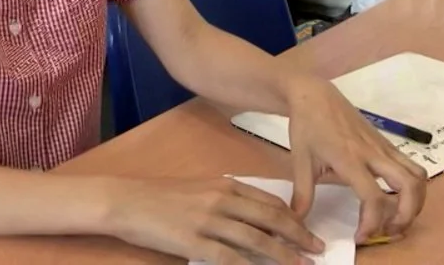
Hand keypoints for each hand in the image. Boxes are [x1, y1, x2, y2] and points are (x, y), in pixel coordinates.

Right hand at [106, 176, 324, 263]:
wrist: (126, 201)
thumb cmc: (161, 196)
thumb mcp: (200, 189)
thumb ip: (227, 199)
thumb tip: (253, 217)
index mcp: (225, 185)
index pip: (269, 202)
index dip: (293, 219)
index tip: (308, 231)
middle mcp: (222, 200)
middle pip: (271, 220)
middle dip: (298, 236)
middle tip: (317, 250)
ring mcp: (209, 221)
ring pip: (257, 240)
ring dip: (283, 255)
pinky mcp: (194, 242)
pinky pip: (230, 258)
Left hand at [284, 77, 427, 243]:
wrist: (314, 95)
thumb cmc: (307, 126)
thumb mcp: (299, 161)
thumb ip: (302, 194)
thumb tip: (297, 222)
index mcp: (350, 159)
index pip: (373, 197)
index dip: (372, 223)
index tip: (361, 236)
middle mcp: (373, 153)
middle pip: (410, 186)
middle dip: (406, 215)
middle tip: (389, 230)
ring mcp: (383, 147)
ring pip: (417, 175)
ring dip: (416, 201)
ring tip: (398, 217)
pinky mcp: (387, 143)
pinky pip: (411, 166)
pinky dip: (412, 187)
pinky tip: (395, 197)